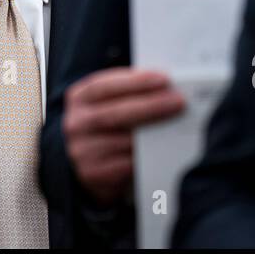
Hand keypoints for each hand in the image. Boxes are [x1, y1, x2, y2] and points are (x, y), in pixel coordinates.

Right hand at [63, 67, 184, 206]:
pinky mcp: (94, 174)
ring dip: (153, 133)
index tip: (163, 79)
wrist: (80, 162)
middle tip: (178, 102)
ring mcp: (82, 151)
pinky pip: (125, 165)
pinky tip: (163, 148)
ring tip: (177, 124)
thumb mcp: (105, 102)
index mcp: (79, 98)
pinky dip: (146, 156)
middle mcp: (76, 124)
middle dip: (150, 106)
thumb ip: (127, 93)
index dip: (134, 81)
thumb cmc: (104, 124)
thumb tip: (164, 87)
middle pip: (115, 113)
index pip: (104, 86)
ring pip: (122, 141)